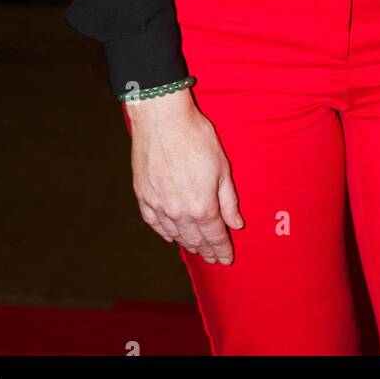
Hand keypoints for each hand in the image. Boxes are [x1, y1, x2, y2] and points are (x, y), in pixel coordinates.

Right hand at [124, 90, 243, 263]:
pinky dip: (164, 232)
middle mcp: (179, 212)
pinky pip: (154, 223)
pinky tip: (170, 236)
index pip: (215, 236)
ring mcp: (158, 205)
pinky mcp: (143, 195)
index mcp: (202, 206)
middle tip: (213, 258)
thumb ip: (228, 200)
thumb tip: (236, 223)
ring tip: (196, 249)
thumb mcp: (222, 167)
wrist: (162, 120)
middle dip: (206, 250)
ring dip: (187, 243)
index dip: (222, 249)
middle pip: (195, 239)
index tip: (227, 259)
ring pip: (174, 234)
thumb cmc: (196, 138)